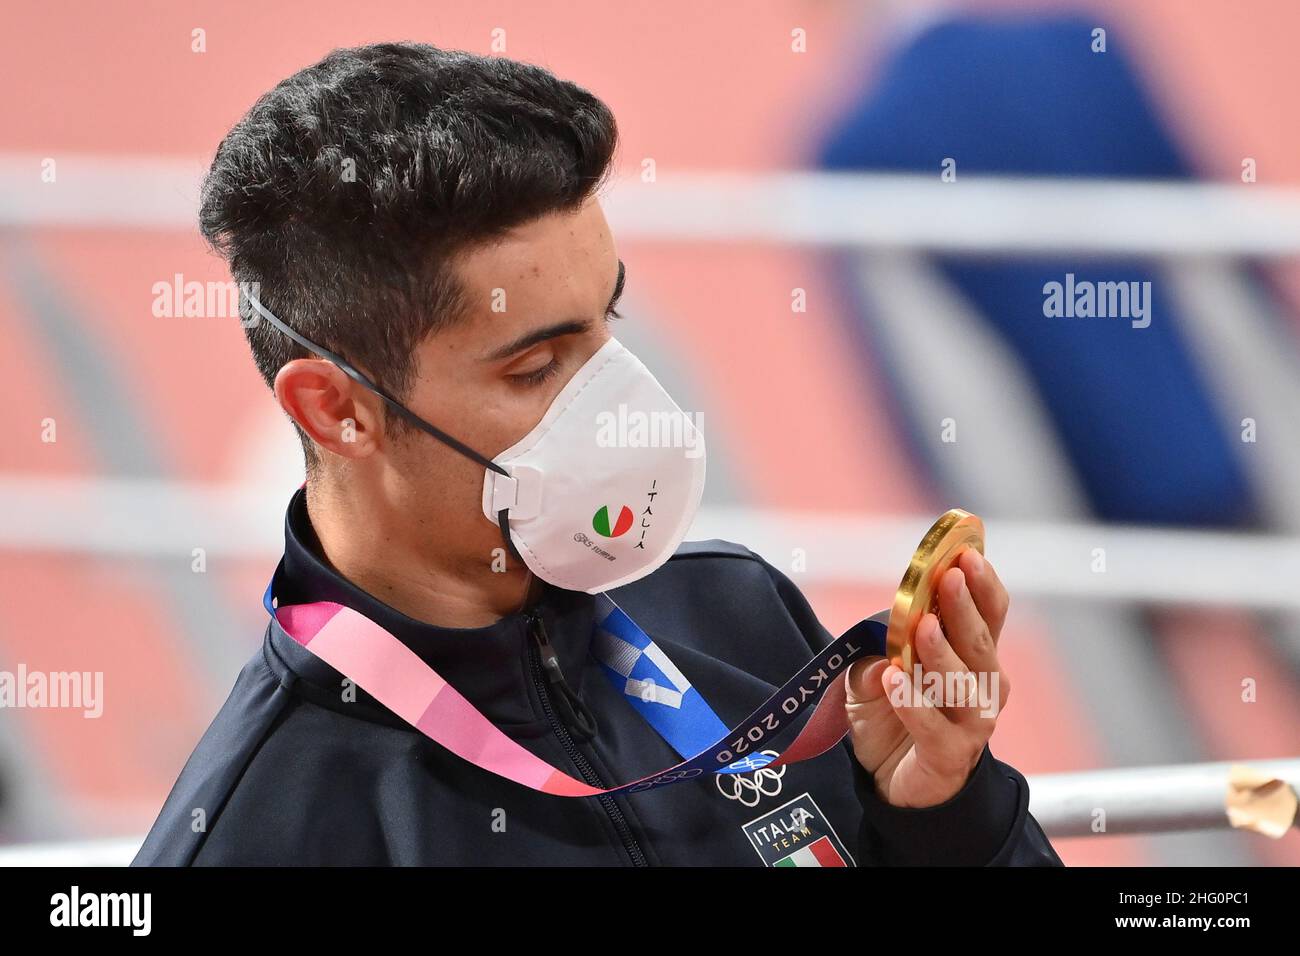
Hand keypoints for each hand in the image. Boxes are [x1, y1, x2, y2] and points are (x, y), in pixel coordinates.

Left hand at [844, 548, 1011, 806]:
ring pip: (963, 684)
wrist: (888, 778)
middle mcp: (982, 686)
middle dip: (964, 607)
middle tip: (949, 576)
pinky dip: (915, 703)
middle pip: (981, 642)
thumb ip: (877, 651)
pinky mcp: (949, 755)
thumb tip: (882, 649)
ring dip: (942, 653)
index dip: (983, 584)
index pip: (990, 613)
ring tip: (922, 626)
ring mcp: (971, 723)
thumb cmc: (890, 714)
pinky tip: (895, 679)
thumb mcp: (873, 672)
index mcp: (972, 656)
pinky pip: (934, 728)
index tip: (967, 553)